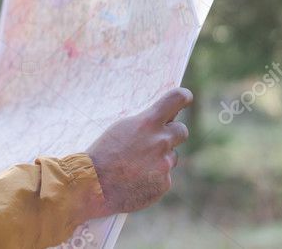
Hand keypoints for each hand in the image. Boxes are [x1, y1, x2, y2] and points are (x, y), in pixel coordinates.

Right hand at [85, 87, 192, 217]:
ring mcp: (164, 164)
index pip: (176, 99)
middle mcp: (160, 141)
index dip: (184, 96)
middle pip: (181, 131)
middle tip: (157, 140)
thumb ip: (145, 123)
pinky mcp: (164, 184)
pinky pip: (165, 176)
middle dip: (172, 133)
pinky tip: (136, 180)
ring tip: (136, 165)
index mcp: (147, 122)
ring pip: (171, 156)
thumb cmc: (103, 153)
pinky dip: (154, 177)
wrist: (94, 186)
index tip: (186, 98)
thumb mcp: (121, 128)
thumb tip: (164, 119)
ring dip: (159, 158)